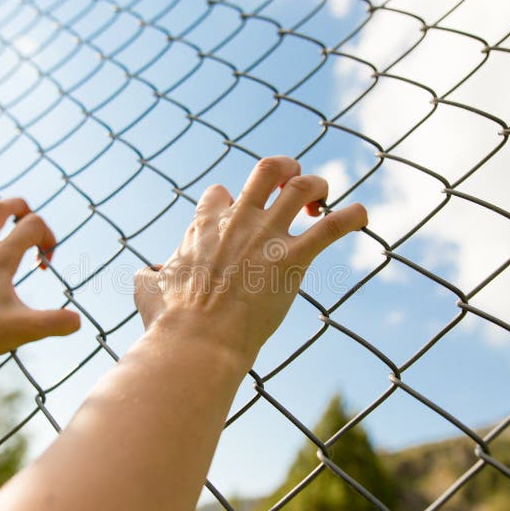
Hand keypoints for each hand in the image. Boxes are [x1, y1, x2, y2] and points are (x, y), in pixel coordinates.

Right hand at [133, 156, 366, 368]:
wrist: (196, 341)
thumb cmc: (170, 322)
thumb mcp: (147, 291)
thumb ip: (148, 275)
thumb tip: (150, 271)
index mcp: (204, 227)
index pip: (220, 193)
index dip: (230, 200)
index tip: (236, 217)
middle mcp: (238, 221)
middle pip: (268, 169)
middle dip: (285, 170)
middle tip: (291, 188)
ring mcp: (266, 236)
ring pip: (302, 186)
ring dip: (318, 187)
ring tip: (320, 202)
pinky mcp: (292, 258)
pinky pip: (332, 226)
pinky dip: (353, 216)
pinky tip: (362, 216)